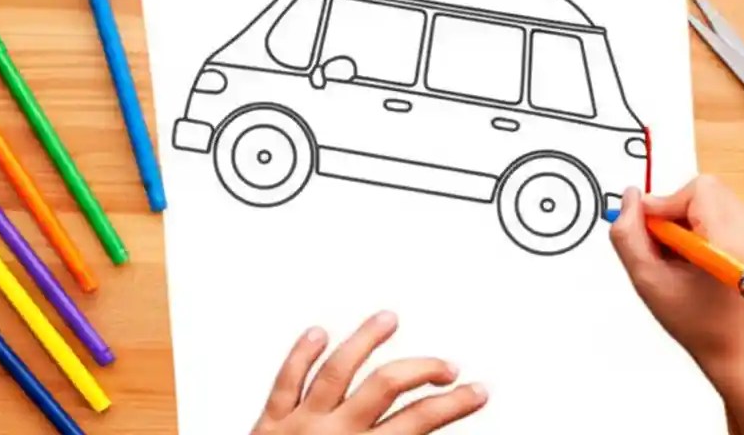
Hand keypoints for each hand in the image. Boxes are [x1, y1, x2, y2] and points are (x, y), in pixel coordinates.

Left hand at [251, 311, 487, 434]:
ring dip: (365, 339)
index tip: (475, 391)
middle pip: (386, 385)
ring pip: (337, 369)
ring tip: (387, 320)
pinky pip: (285, 381)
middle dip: (423, 369)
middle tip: (445, 367)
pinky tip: (318, 333)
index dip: (454, 403)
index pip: (420, 421)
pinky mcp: (268, 424)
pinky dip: (301, 354)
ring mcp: (299, 425)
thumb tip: (418, 434)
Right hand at [609, 175, 743, 370]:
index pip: (697, 190)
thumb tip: (630, 198)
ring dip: (688, 216)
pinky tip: (695, 256)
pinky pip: (724, 212)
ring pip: (714, 198)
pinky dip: (703, 224)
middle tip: (662, 242)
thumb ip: (629, 236)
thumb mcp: (649, 282)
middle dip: (676, 208)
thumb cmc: (699, 326)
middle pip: (706, 189)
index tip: (648, 229)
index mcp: (731, 244)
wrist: (739, 352)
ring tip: (679, 253)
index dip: (665, 203)